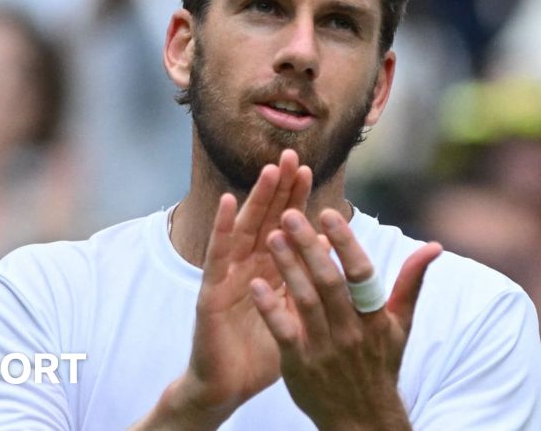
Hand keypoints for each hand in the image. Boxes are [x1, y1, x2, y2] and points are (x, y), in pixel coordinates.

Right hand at [143, 150, 311, 428]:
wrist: (229, 386)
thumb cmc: (262, 348)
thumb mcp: (293, 310)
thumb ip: (306, 277)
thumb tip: (329, 243)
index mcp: (269, 269)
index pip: (283, 227)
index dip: (295, 199)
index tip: (308, 171)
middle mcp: (247, 265)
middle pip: (264, 219)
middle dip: (278, 188)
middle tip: (291, 156)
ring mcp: (227, 275)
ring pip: (243, 229)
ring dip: (255, 199)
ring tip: (269, 170)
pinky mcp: (211, 291)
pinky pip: (216, 255)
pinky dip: (220, 227)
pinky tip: (226, 201)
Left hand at [250, 208, 442, 429]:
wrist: (361, 419)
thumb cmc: (379, 363)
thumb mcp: (400, 325)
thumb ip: (410, 282)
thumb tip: (433, 246)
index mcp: (375, 318)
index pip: (362, 273)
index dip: (346, 242)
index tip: (329, 213)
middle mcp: (352, 332)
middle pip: (330, 283)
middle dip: (309, 247)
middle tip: (290, 214)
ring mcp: (325, 349)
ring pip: (305, 302)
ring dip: (287, 268)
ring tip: (271, 237)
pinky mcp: (300, 365)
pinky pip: (283, 332)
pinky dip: (270, 307)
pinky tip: (256, 283)